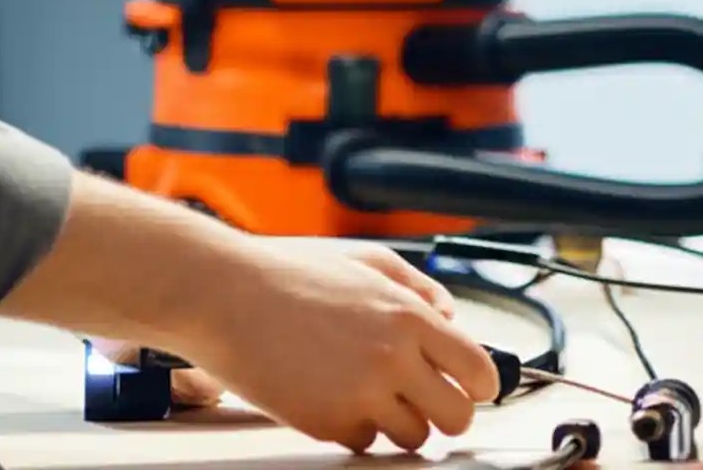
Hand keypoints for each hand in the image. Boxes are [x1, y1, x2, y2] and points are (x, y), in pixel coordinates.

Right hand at [0, 173, 498, 454]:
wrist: (223, 294)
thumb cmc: (286, 272)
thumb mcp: (364, 260)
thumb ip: (418, 287)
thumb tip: (452, 316)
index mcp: (409, 315)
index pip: (479, 369)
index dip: (480, 384)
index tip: (470, 387)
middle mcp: (393, 357)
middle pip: (457, 417)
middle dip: (445, 413)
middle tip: (424, 401)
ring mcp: (360, 394)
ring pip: (413, 438)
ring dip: (398, 422)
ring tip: (369, 394)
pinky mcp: (325, 423)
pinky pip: (364, 443)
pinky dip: (354, 427)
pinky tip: (332, 395)